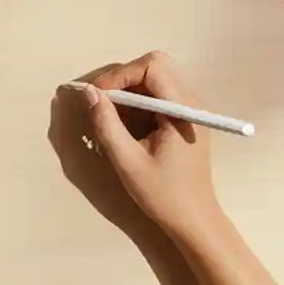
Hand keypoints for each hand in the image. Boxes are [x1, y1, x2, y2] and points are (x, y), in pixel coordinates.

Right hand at [81, 51, 219, 236]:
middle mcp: (192, 100)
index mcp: (182, 108)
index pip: (151, 66)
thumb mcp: (127, 161)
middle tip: (103, 102)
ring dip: (130, 88)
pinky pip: (160, 93)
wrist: (193, 219)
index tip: (98, 97)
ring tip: (112, 113)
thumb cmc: (163, 194)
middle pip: (155, 65)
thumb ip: (106, 124)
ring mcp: (191, 107)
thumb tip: (89, 93)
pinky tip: (127, 123)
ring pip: (157, 77)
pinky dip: (139, 99)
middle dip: (124, 78)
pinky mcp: (186, 117)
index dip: (120, 75)